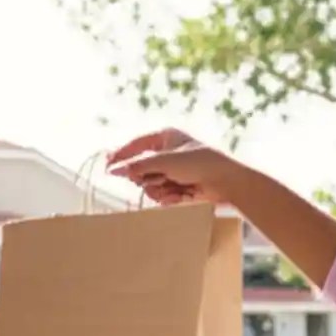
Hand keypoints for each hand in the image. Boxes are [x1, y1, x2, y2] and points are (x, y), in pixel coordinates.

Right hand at [105, 128, 247, 205]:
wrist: (227, 182)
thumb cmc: (199, 162)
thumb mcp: (165, 161)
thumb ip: (137, 166)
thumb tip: (113, 169)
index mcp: (166, 137)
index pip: (136, 145)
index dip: (121, 155)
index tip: (108, 167)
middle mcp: (168, 153)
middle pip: (140, 169)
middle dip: (147, 177)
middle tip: (158, 178)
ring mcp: (172, 172)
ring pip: (149, 185)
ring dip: (159, 189)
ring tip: (174, 188)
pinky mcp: (178, 188)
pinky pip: (161, 196)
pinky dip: (168, 197)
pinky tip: (181, 196)